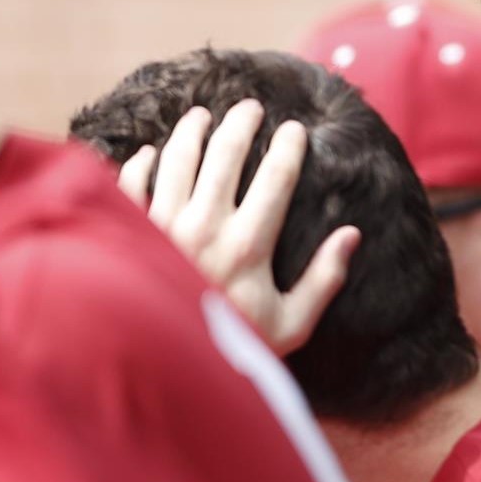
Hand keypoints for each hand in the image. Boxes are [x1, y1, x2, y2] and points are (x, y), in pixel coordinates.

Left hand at [118, 101, 358, 355]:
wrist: (160, 373)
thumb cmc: (230, 351)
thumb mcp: (290, 326)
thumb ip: (323, 280)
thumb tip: (352, 235)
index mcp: (248, 245)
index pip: (276, 176)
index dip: (289, 146)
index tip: (295, 129)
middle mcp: (203, 226)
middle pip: (226, 154)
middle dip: (242, 123)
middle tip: (250, 108)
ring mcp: (161, 225)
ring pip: (177, 158)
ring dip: (192, 130)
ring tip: (202, 116)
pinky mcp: (128, 233)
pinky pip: (131, 183)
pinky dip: (141, 163)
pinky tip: (152, 153)